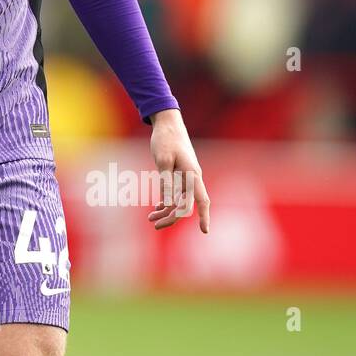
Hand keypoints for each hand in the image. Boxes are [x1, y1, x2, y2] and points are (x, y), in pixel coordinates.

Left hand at [146, 108, 209, 232]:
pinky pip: (176, 193)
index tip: (204, 231)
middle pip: (186, 204)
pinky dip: (167, 201)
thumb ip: (167, 182)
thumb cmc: (165, 140)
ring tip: (151, 219)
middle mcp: (193, 178)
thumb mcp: (162, 160)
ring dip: (167, 211)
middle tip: (154, 225)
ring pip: (179, 200)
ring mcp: (187, 176)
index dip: (204, 216)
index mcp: (192, 175)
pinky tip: (157, 208)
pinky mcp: (180, 174)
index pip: (202, 200)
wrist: (167, 123)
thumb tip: (170, 203)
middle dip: (172, 217)